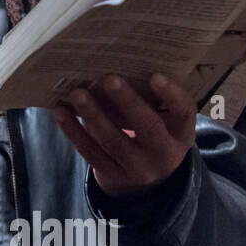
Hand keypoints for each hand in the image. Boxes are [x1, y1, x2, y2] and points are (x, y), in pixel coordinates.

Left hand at [50, 72, 195, 201]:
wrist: (145, 182)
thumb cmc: (154, 135)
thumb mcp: (167, 123)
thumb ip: (155, 101)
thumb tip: (120, 63)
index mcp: (180, 135)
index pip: (184, 114)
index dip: (172, 95)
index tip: (156, 75)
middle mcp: (163, 154)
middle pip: (147, 127)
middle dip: (127, 102)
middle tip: (109, 79)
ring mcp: (136, 168)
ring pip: (112, 140)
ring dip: (92, 114)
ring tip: (76, 93)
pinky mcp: (111, 174)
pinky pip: (89, 151)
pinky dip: (73, 130)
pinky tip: (60, 111)